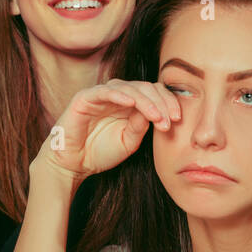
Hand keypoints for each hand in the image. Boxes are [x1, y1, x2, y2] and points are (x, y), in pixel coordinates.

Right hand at [37, 79, 180, 180]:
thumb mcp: (129, 142)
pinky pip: (104, 91)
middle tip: (170, 120)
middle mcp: (118, 95)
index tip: (178, 119)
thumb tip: (157, 114)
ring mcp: (102, 94)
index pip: (155, 93)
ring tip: (157, 117)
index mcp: (131, 104)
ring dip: (146, 101)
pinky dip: (119, 95)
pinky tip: (132, 103)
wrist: (73, 164)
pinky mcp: (85, 97)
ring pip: (129, 87)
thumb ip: (141, 127)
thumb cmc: (100, 152)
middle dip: (161, 103)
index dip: (168, 102)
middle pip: (146, 87)